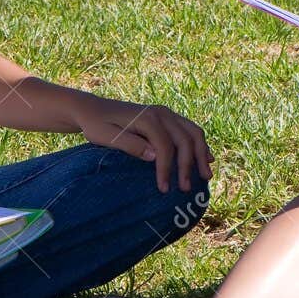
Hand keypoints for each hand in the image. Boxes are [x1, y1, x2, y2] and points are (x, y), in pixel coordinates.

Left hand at [70, 95, 213, 192]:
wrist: (92, 109)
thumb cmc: (96, 125)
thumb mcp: (106, 137)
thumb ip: (131, 145)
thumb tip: (155, 156)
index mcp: (147, 118)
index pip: (165, 146)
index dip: (167, 168)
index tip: (164, 189)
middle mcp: (161, 113)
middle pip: (185, 139)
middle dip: (188, 165)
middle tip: (186, 188)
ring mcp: (166, 113)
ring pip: (193, 132)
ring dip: (201, 154)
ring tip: (206, 176)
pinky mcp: (166, 117)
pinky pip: (189, 130)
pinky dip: (200, 144)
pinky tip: (206, 158)